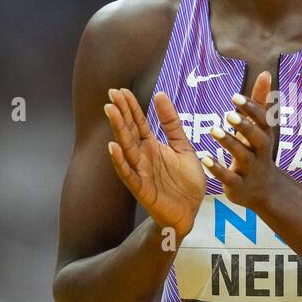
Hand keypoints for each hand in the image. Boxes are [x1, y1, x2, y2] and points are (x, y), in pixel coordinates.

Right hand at [104, 87, 204, 239]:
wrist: (190, 211)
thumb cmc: (185, 181)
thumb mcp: (182, 147)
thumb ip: (172, 124)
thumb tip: (161, 95)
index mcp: (152, 146)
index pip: (138, 123)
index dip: (130, 107)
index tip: (121, 90)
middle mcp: (143, 157)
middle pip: (129, 131)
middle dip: (121, 113)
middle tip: (112, 94)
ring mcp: (140, 171)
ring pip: (126, 148)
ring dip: (118, 130)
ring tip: (111, 112)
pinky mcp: (141, 189)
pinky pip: (128, 174)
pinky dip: (119, 161)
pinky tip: (113, 147)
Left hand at [202, 70, 283, 211]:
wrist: (264, 190)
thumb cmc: (257, 151)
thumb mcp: (261, 128)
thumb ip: (260, 102)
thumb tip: (265, 73)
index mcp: (264, 135)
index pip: (262, 120)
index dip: (251, 109)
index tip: (236, 97)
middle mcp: (260, 152)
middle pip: (257, 138)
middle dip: (245, 126)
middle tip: (229, 114)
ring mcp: (250, 170)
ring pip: (243, 156)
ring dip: (229, 143)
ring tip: (213, 130)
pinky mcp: (239, 185)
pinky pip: (229, 178)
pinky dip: (217, 169)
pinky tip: (204, 159)